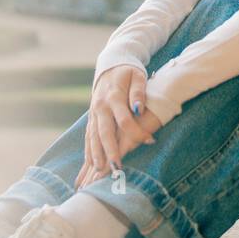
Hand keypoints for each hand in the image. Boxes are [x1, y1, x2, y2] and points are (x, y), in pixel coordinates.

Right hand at [73, 64, 163, 189]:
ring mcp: (94, 113)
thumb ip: (138, 92)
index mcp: (113, 97)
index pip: (124, 120)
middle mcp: (101, 107)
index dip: (137, 132)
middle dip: (109, 152)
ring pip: (93, 137)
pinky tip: (90, 164)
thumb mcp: (137, 76)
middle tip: (116, 169)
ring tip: (99, 172)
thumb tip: (138, 109)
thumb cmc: (128, 72)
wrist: (110, 65)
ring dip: (96, 155)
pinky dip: (88, 151)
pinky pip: (88, 136)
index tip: (150, 141)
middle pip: (104, 133)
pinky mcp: (91, 118)